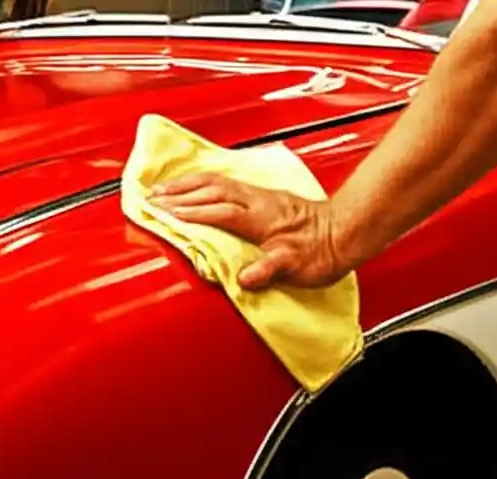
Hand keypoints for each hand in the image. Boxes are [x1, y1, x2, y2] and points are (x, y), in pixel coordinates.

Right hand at [148, 172, 352, 289]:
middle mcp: (257, 201)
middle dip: (177, 192)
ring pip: (216, 181)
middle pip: (210, 189)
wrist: (346, 233)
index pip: (216, 211)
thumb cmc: (323, 252)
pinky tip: (195, 185)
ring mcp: (260, 196)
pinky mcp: (263, 196)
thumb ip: (269, 269)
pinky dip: (203, 182)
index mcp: (259, 217)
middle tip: (150, 196)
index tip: (161, 213)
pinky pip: (225, 182)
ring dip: (187, 184)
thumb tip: (245, 278)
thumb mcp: (296, 266)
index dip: (187, 212)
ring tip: (162, 187)